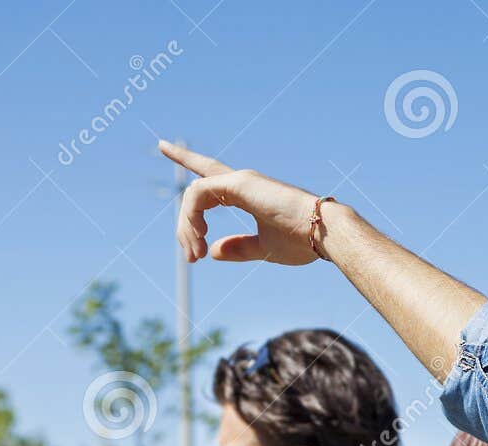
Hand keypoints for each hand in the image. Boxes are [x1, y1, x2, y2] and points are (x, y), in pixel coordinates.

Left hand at [159, 140, 326, 265]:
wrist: (325, 234)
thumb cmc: (303, 241)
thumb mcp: (264, 249)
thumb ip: (238, 248)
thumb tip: (213, 251)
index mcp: (248, 193)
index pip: (210, 175)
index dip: (186, 158)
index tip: (163, 145)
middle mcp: (242, 181)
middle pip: (196, 193)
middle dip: (185, 225)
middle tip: (190, 257)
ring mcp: (240, 180)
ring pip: (193, 195)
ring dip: (187, 227)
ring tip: (195, 254)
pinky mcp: (238, 183)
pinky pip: (198, 195)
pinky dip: (192, 217)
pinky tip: (199, 238)